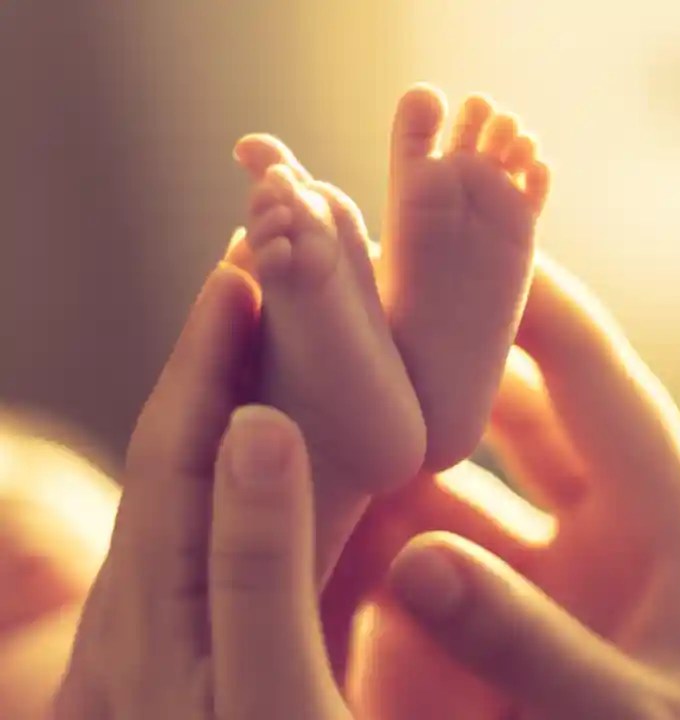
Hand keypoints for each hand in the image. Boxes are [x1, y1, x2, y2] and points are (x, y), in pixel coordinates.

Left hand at [51, 266, 349, 718]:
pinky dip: (231, 467)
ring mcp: (150, 644)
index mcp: (149, 620)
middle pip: (164, 462)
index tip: (237, 271)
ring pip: (179, 495)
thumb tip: (259, 426)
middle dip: (204, 362)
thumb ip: (259, 569)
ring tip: (258, 337)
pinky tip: (263, 456)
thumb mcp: (273, 699)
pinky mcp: (180, 661)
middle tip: (247, 271)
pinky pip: (199, 534)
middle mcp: (132, 621)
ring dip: (216, 405)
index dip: (204, 361)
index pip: (172, 456)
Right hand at [327, 256, 679, 718]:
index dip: (523, 295)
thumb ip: (532, 642)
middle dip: (446, 356)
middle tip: (358, 302)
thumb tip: (415, 564)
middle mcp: (622, 517)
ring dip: (413, 437)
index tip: (445, 235)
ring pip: (480, 470)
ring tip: (326, 390)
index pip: (592, 369)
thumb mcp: (637, 715)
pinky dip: (403, 519)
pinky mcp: (540, 608)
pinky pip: (460, 542)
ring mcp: (578, 561)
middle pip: (525, 402)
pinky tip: (338, 502)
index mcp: (672, 511)